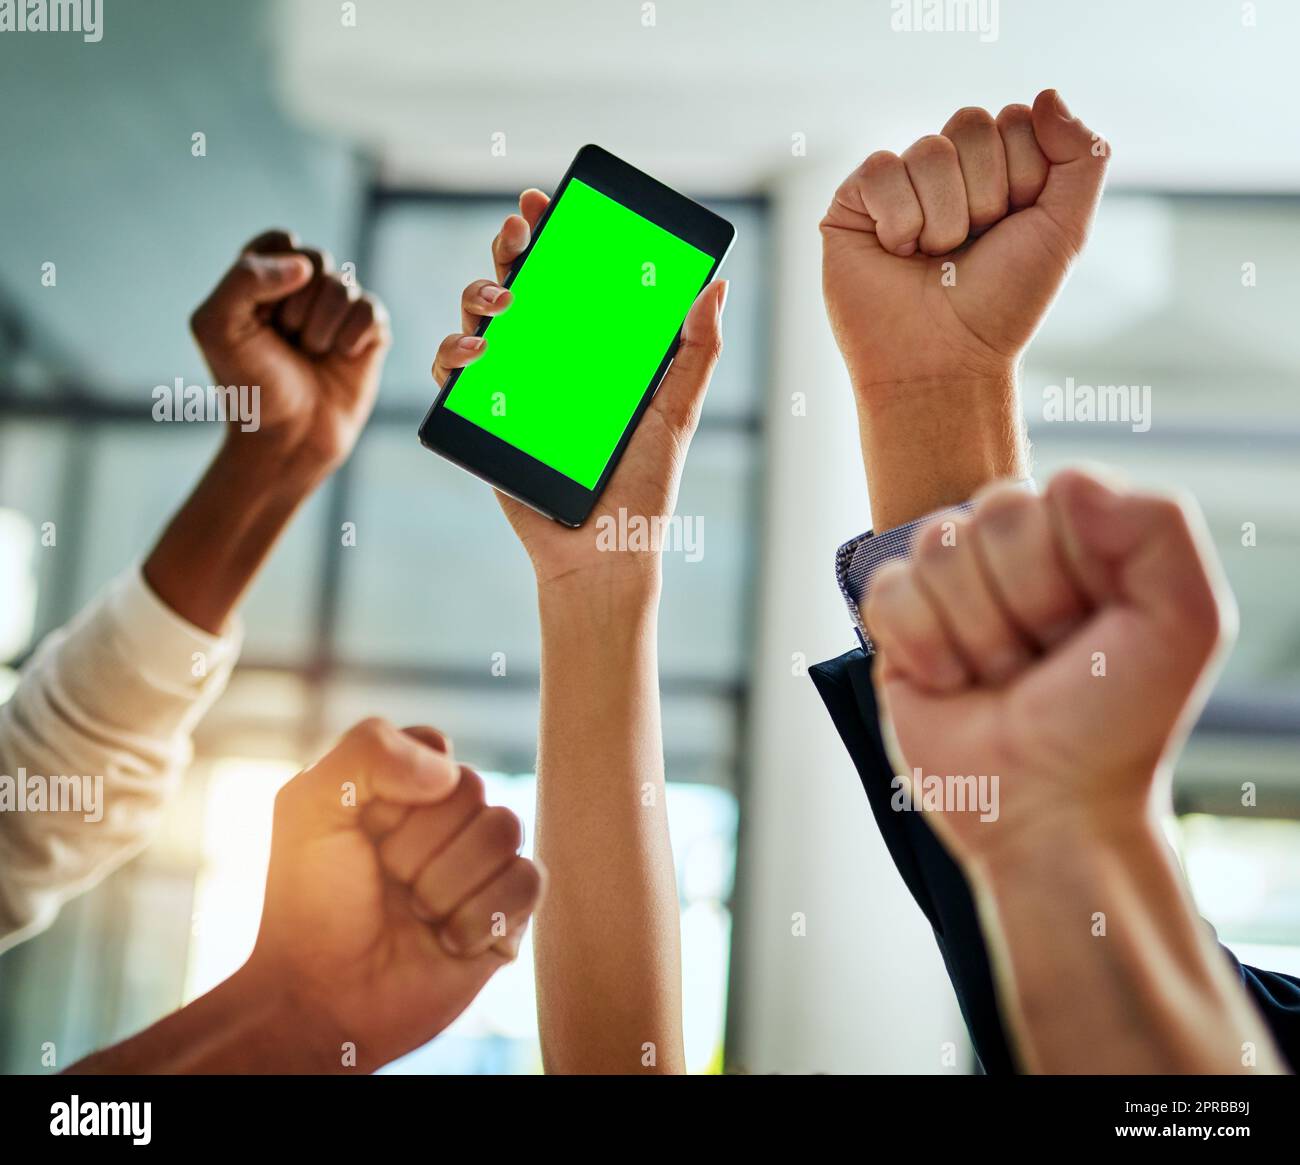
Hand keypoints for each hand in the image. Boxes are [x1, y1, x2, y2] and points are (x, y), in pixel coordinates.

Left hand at [189, 230, 390, 475]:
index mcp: (265, 283)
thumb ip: (244, 278)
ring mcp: (340, 313)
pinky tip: (340, 357)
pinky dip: (352, 335)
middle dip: (298, 303)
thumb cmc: (249, 387)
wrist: (288, 438)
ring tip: (311, 354)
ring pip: (344, 285)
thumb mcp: (217, 327)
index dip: (273, 268)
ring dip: (322, 326)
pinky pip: (372, 310)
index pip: (281, 241)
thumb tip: (303, 266)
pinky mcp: (370, 335)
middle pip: (316, 259)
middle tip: (286, 339)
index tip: (259, 311)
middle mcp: (304, 293)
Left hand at [244, 719, 542, 1072]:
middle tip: (387, 881)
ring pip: (506, 828)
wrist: (324, 999)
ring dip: (446, 883)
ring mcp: (481, 864)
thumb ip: (369, 750)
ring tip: (417, 914)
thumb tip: (449, 771)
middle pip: (472, 787)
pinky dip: (479, 916)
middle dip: (418, 845)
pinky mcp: (509, 911)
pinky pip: (528, 880)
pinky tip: (447, 941)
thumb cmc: (311, 906)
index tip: (362, 827)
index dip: (399, 788)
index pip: (434, 748)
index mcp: (401, 786)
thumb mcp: (309, 807)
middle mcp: (446, 820)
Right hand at [432, 190, 726, 592]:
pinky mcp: (481, 419)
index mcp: (590, 351)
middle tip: (519, 228)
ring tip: (505, 299)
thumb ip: (696, 352)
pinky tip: (477, 352)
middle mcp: (547, 361)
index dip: (553, 235)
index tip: (547, 201)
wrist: (604, 552)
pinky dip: (453, 354)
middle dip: (511, 247)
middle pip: (517, 286)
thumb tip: (717, 285)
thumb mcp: (677, 412)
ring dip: (481, 293)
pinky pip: (452, 375)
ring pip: (477, 321)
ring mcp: (511, 387)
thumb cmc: (643, 488)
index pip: (568, 279)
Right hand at [822, 89, 1109, 392]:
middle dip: (982, 195)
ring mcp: (897, 185)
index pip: (1016, 119)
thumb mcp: (1066, 229)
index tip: (1010, 229)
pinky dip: (898, 221)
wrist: (944, 360)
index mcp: (996, 170)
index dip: (1022, 177)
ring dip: (942, 219)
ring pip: (927, 151)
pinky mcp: (852, 204)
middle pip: (971, 124)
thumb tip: (1048, 94)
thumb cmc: (1000, 305)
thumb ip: (1084, 155)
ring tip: (931, 259)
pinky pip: (880, 170)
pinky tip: (896, 255)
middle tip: (968, 247)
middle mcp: (946, 172)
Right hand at [864, 469, 1232, 867]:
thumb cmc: (1116, 724)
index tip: (1092, 628)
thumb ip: (1157, 525)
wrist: (1050, 809)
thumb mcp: (1185, 621)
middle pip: (992, 511)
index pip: (1059, 491)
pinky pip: (887, 589)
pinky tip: (953, 683)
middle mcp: (1015, 554)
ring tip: (1001, 676)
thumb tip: (1067, 483)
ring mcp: (953, 587)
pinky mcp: (898, 625)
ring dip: (975, 630)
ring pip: (935, 546)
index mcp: (1083, 539)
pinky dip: (923, 646)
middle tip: (1044, 660)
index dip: (1073, 564)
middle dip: (1024, 601)